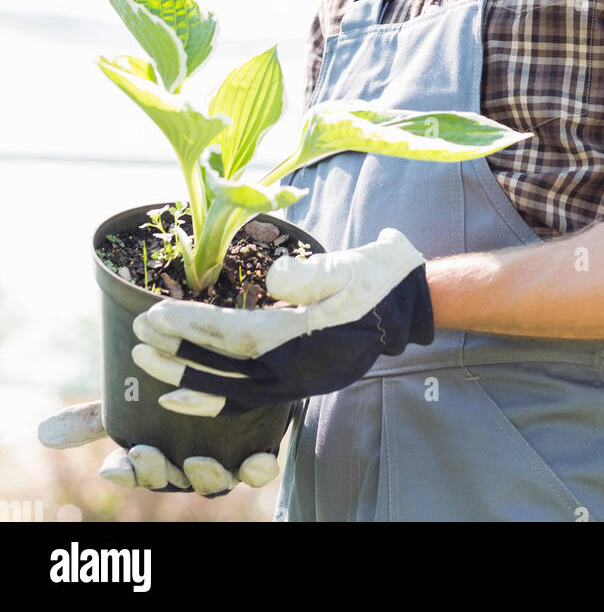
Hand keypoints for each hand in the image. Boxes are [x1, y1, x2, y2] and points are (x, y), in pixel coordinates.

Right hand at [37, 399, 278, 494]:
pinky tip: (256, 457)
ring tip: (197, 460)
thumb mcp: (138, 399)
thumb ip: (98, 415)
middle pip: (171, 479)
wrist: (240, 377)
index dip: (125, 472)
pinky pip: (260, 469)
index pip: (135, 472)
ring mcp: (226, 459)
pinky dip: (257, 468)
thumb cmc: (182, 394)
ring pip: (213, 481)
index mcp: (159, 455)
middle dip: (157, 471)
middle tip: (146, 452)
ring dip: (203, 475)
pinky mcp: (259, 446)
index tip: (113, 464)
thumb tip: (43, 433)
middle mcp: (191, 464)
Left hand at [131, 227, 433, 415]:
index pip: (233, 336)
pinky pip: (243, 399)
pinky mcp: (294, 382)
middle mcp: (293, 369)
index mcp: (301, 338)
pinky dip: (210, 399)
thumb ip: (311, 274)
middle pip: (221, 369)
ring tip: (145, 365)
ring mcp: (294, 381)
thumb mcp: (348, 265)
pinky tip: (184, 395)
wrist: (407, 303)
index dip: (190, 328)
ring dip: (184, 378)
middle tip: (134, 336)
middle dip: (174, 354)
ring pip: (227, 389)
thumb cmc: (374, 277)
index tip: (152, 316)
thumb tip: (276, 278)